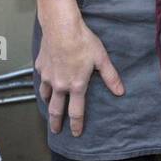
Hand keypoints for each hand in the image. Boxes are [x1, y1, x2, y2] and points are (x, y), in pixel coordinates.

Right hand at [35, 13, 123, 136]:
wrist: (61, 27)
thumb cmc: (82, 41)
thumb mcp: (101, 59)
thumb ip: (110, 77)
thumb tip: (120, 91)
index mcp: (76, 85)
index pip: (76, 111)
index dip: (76, 124)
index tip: (76, 133)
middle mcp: (59, 85)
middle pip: (56, 109)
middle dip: (56, 122)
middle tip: (56, 131)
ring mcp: (47, 76)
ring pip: (45, 95)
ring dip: (48, 103)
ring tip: (49, 107)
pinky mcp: (40, 66)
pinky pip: (41, 79)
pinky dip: (43, 84)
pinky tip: (45, 81)